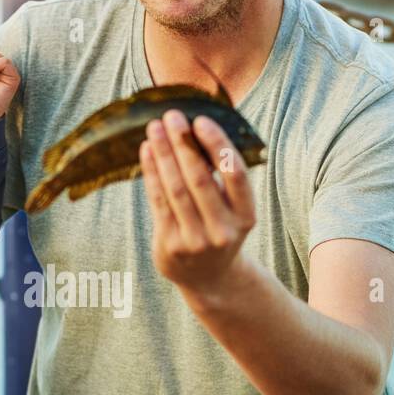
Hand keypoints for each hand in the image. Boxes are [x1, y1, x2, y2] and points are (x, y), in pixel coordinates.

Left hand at [138, 110, 255, 302]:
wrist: (208, 278)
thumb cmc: (219, 228)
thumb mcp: (232, 210)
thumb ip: (219, 179)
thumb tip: (193, 131)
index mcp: (246, 216)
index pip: (234, 174)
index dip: (217, 145)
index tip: (200, 120)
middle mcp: (223, 230)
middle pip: (199, 179)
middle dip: (183, 144)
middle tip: (172, 116)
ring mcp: (196, 240)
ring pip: (176, 188)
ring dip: (163, 154)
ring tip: (155, 128)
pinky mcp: (171, 245)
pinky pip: (158, 201)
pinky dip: (152, 173)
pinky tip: (147, 152)